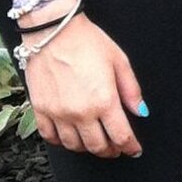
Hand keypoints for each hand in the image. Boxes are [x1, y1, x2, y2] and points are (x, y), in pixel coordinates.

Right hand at [23, 13, 146, 158]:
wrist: (53, 31)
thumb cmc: (87, 41)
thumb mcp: (119, 61)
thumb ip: (131, 90)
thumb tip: (141, 112)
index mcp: (104, 101)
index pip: (121, 136)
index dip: (131, 147)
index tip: (134, 149)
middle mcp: (81, 112)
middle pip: (98, 146)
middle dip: (111, 151)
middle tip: (115, 148)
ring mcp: (58, 113)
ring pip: (74, 146)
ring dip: (87, 148)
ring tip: (94, 141)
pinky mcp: (40, 109)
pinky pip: (50, 137)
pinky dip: (61, 141)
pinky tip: (70, 136)